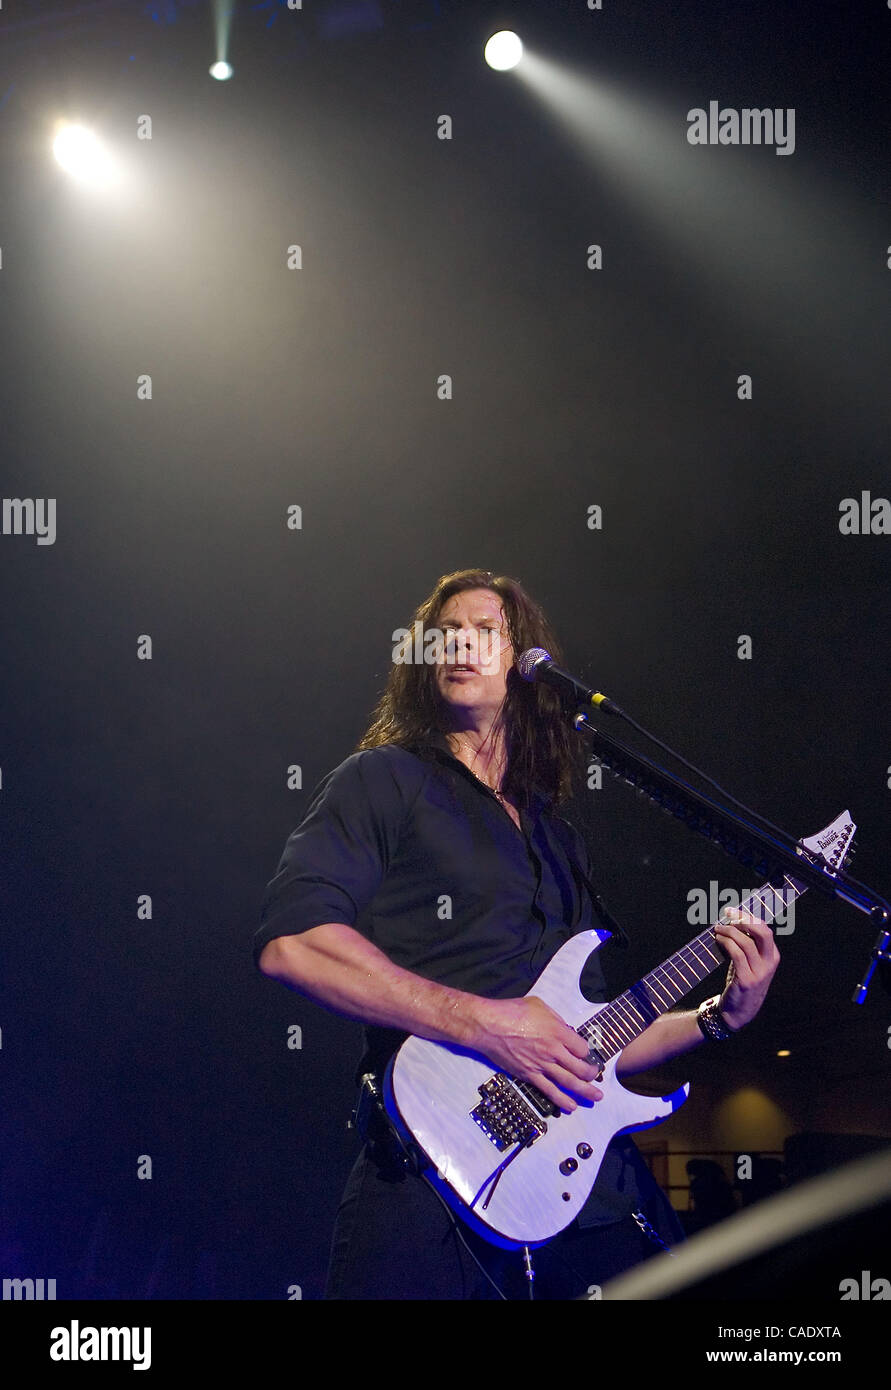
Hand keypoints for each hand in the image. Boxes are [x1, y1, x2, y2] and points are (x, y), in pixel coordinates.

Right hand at [470, 995, 603, 1113]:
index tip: (585, 1053)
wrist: (489, 1026)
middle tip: (595, 1076)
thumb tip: (564, 1029)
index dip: (586, 1051)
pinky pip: (549, 1091)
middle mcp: (553, 1051)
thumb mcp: (539, 1005)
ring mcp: (542, 1065)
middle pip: (580, 1068)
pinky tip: (571, 1106)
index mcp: (558, 1032)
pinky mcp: (529, 1075)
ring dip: (585, 1091)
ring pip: (569, 1082)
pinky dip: (562, 1100)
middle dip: (591, 1074)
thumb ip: (555, 1019)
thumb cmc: (511, 1011)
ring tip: (595, 1097)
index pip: (582, 1048)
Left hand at [713, 909, 780, 1030]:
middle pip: (763, 933)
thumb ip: (747, 945)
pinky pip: (737, 955)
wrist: (738, 1013)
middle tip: (728, 914)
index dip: (749, 917)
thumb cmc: (741, 982)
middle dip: (744, 920)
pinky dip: (726, 943)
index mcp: (773, 957)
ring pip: (746, 942)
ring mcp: (759, 973)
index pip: (765, 930)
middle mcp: (769, 964)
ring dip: (729, 931)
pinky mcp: (747, 980)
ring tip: (717, 929)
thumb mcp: (749, 963)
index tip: (732, 911)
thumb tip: (732, 921)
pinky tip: (718, 940)